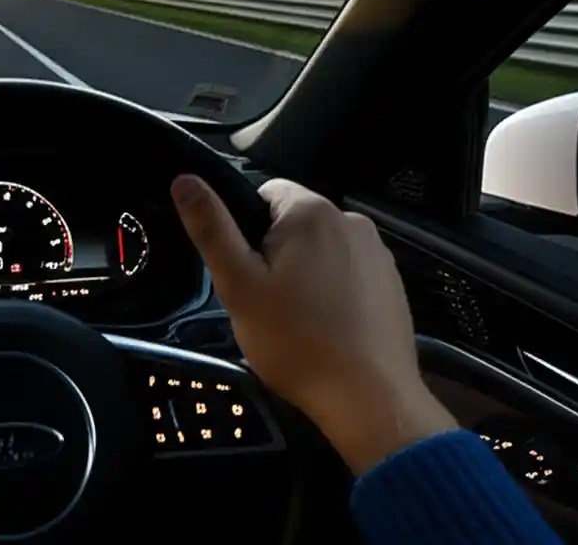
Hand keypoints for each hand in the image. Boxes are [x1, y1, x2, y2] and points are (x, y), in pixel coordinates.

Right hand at [171, 176, 455, 472]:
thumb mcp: (238, 285)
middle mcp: (352, 220)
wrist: (368, 398)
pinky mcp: (394, 284)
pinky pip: (349, 274)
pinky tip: (329, 329)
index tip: (245, 273)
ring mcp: (379, 253)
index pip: (264, 192)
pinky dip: (334, 292)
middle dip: (275, 254)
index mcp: (311, 211)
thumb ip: (211, 228)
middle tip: (265, 303)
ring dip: (305, 273)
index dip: (245, 230)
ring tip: (297, 322)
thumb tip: (184, 178)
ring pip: (322, 250)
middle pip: (294, 224)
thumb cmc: (294, 340)